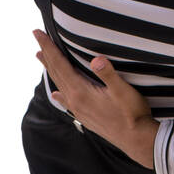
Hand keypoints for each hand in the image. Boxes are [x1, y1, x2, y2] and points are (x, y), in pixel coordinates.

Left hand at [32, 28, 158, 168]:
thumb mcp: (123, 91)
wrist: (137, 141)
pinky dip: (59, 92)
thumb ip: (109, 74)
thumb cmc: (133, 114)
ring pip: (60, 84)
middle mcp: (75, 101)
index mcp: (81, 92)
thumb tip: (96, 59)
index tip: (37, 33)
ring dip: (51, 69)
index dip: (49, 47)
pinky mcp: (85, 117)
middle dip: (46, 54)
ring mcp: (79, 110)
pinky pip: (66, 100)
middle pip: (56, 72)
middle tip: (36, 37)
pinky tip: (56, 95)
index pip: (59, 64)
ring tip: (42, 58)